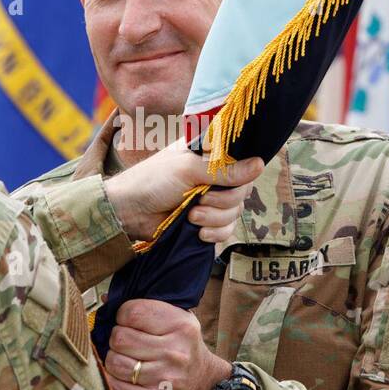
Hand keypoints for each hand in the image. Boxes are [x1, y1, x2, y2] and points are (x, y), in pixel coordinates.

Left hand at [103, 299, 232, 389]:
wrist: (204, 385)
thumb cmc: (183, 347)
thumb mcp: (177, 319)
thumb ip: (145, 308)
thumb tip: (105, 299)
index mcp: (180, 325)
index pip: (132, 312)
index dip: (122, 315)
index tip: (128, 321)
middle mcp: (174, 351)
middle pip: (119, 338)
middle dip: (117, 339)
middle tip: (125, 342)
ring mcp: (164, 378)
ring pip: (114, 363)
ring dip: (114, 360)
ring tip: (126, 359)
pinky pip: (115, 387)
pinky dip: (112, 380)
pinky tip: (122, 376)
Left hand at [104, 137, 263, 244]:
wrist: (129, 212)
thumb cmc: (153, 181)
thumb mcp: (189, 170)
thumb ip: (225, 170)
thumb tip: (260, 164)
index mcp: (210, 155)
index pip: (243, 162)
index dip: (241, 176)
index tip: (226, 182)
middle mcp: (213, 176)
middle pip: (242, 192)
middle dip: (222, 201)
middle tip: (199, 200)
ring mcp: (210, 200)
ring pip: (235, 213)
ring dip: (215, 219)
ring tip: (191, 216)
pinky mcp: (205, 222)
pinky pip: (226, 231)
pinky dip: (215, 234)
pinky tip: (197, 233)